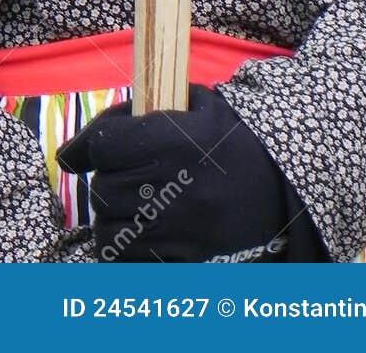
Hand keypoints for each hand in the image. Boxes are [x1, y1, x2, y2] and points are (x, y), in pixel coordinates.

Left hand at [56, 86, 326, 262]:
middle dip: (103, 178)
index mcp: (176, 142)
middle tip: (117, 172)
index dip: (87, 145)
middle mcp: (175, 186)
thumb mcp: (198, 104)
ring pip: (110, 227)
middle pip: (103, 188)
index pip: (107, 145)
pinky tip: (130, 232)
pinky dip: (120, 249)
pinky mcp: (186, 256)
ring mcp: (180, 227)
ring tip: (123, 202)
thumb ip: (144, 108)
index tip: (80, 151)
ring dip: (108, 214)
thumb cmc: (234, 136)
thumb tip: (87, 138)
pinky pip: (128, 262)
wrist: (284, 181)